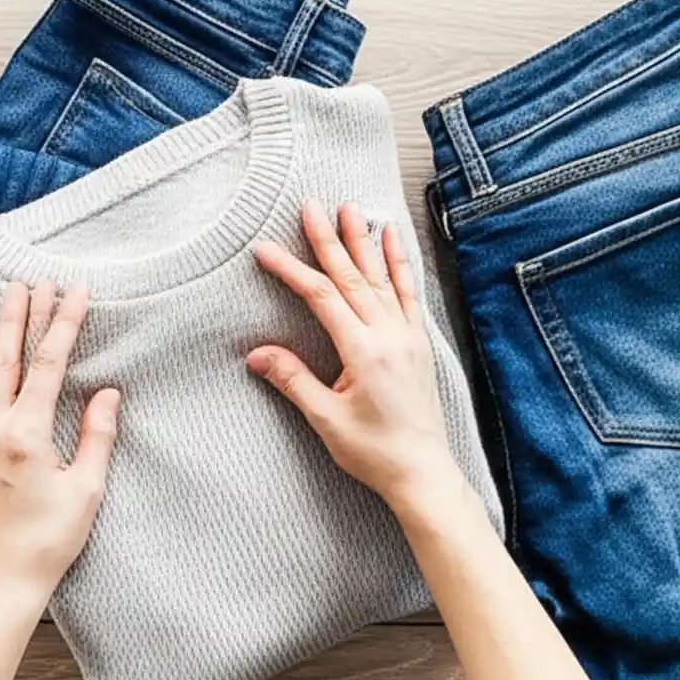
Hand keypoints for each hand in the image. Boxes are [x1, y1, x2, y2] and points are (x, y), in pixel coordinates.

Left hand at [0, 280, 121, 602]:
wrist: (8, 578)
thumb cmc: (52, 539)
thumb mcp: (88, 488)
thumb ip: (98, 434)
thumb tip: (107, 393)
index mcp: (26, 435)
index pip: (49, 363)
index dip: (63, 322)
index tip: (74, 291)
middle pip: (6, 358)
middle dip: (18, 315)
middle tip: (27, 282)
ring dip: (3, 345)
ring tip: (14, 315)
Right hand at [247, 201, 461, 516]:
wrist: (422, 473)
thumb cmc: (374, 452)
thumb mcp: (325, 419)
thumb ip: (293, 380)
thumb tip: (257, 353)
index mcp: (363, 352)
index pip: (322, 297)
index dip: (292, 270)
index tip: (266, 250)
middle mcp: (389, 336)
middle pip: (352, 277)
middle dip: (328, 240)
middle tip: (311, 206)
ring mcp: (407, 337)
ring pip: (381, 278)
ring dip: (362, 241)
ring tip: (349, 208)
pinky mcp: (418, 343)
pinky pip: (408, 293)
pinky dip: (399, 264)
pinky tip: (392, 240)